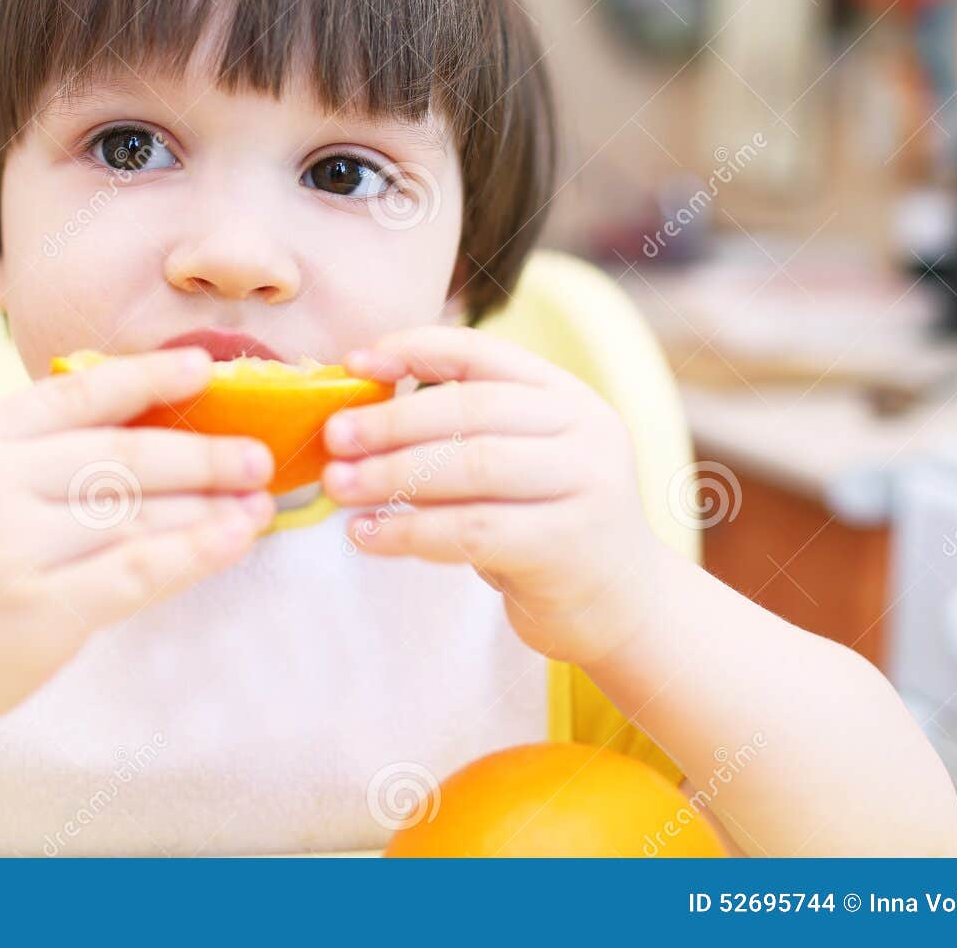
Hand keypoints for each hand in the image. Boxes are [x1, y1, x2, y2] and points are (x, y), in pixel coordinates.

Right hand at [0, 347, 274, 747]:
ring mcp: (10, 550)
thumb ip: (35, 452)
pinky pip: (133, 574)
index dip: (148, 375)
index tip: (206, 367)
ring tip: (260, 502)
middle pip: (120, 455)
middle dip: (202, 452)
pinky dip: (193, 553)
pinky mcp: (35, 614)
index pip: (77, 392)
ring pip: (135, 514)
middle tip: (259, 455)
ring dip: (209, 505)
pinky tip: (233, 540)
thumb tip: (149, 421)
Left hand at [319, 325, 674, 665]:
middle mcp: (584, 430)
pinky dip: (409, 532)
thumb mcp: (517, 463)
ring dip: (392, 475)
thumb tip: (358, 412)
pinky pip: (472, 530)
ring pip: (471, 466)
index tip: (355, 362)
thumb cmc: (545, 526)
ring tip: (338, 487)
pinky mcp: (568, 545)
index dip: (414, 349)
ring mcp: (585, 486)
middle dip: (392, 421)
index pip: (482, 353)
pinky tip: (366, 536)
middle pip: (472, 409)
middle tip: (334, 437)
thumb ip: (463, 432)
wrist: (622, 607)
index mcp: (566, 395)